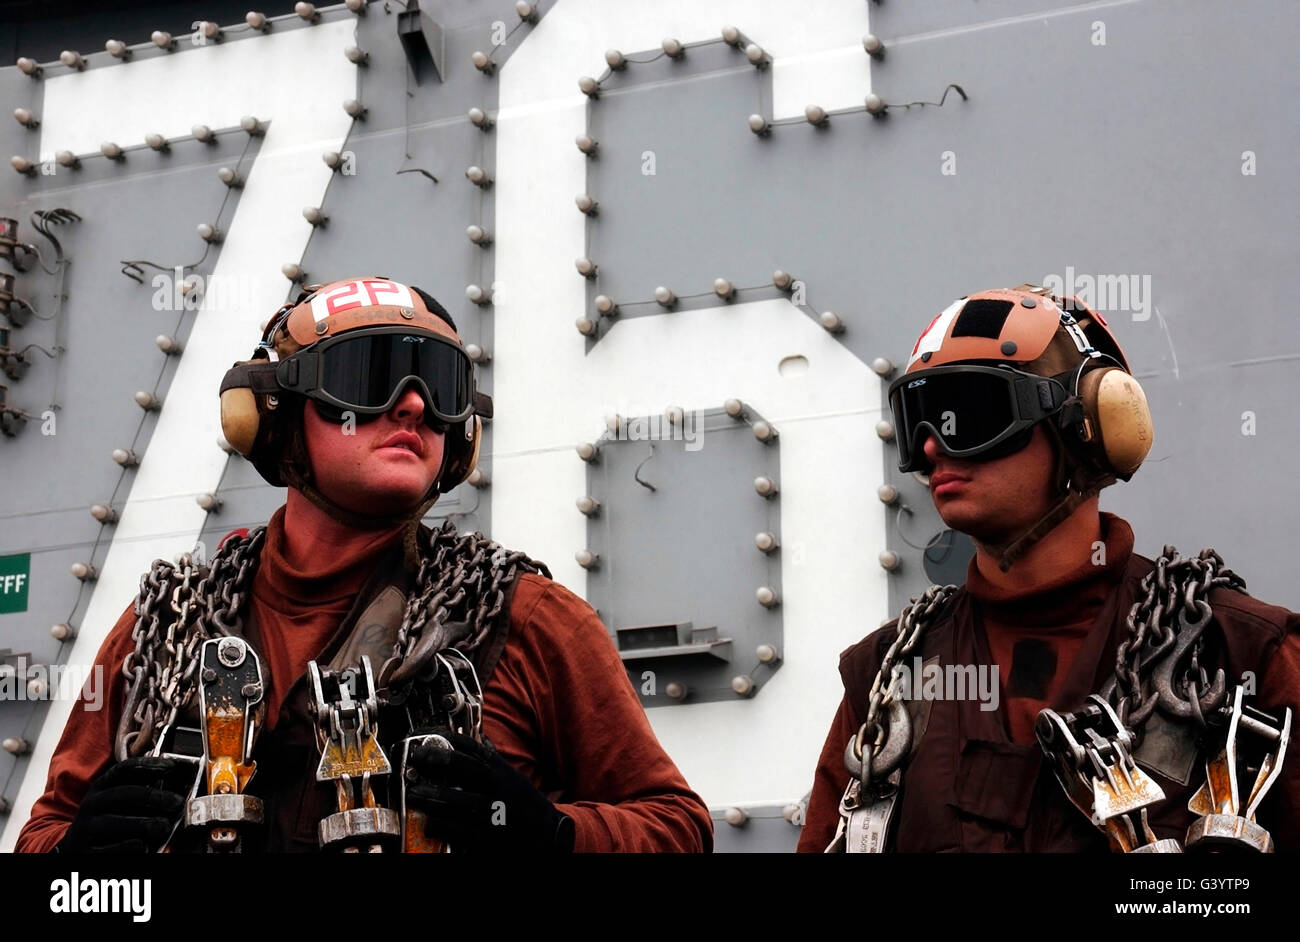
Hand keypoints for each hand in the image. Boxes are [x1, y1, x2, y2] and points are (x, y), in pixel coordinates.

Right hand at [56, 757, 195, 853]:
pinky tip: (143, 845)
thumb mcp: (118, 801)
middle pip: (124, 794)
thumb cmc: (107, 820)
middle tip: (176, 802)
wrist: (75, 848)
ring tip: (163, 826)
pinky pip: (112, 848)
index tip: (171, 766)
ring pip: (116, 822)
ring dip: (145, 823)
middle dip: (154, 797)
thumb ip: (141, 790)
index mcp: (100, 787)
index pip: (124, 769)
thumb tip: (176, 781)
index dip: (148, 765)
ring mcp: (85, 828)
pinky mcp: (86, 851)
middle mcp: (91, 804)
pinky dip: (131, 846)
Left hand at [405, 731, 573, 853]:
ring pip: (460, 802)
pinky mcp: (488, 838)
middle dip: (442, 761)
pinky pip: (460, 831)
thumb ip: (493, 761)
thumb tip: (478, 738)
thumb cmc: (525, 805)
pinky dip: (442, 827)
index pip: (476, 748)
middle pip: (469, 769)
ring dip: (434, 797)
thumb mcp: (513, 778)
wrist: (548, 836)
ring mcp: (495, 813)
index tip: (430, 737)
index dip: (450, 740)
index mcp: (503, 772)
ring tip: (414, 794)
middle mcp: (500, 789)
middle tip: (418, 758)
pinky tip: (429, 825)